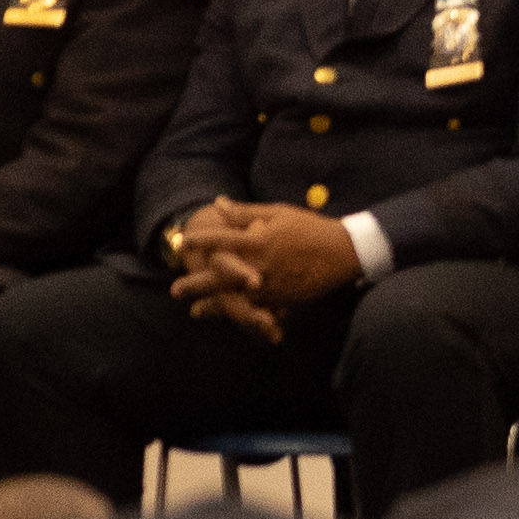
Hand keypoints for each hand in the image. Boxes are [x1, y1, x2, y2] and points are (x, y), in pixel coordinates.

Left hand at [173, 199, 358, 317]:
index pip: (222, 240)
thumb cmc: (310, 228)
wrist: (343, 253)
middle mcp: (261, 265)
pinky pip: (257, 307)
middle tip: (175, 290)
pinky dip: (242, 312)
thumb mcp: (278, 213)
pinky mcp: (282, 298)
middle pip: (221, 276)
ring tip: (195, 311)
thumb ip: (245, 212)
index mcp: (259, 240)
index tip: (182, 242)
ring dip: (214, 305)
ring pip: (236, 297)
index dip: (200, 240)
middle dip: (197, 284)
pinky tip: (230, 316)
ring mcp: (271, 285)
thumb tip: (219, 203)